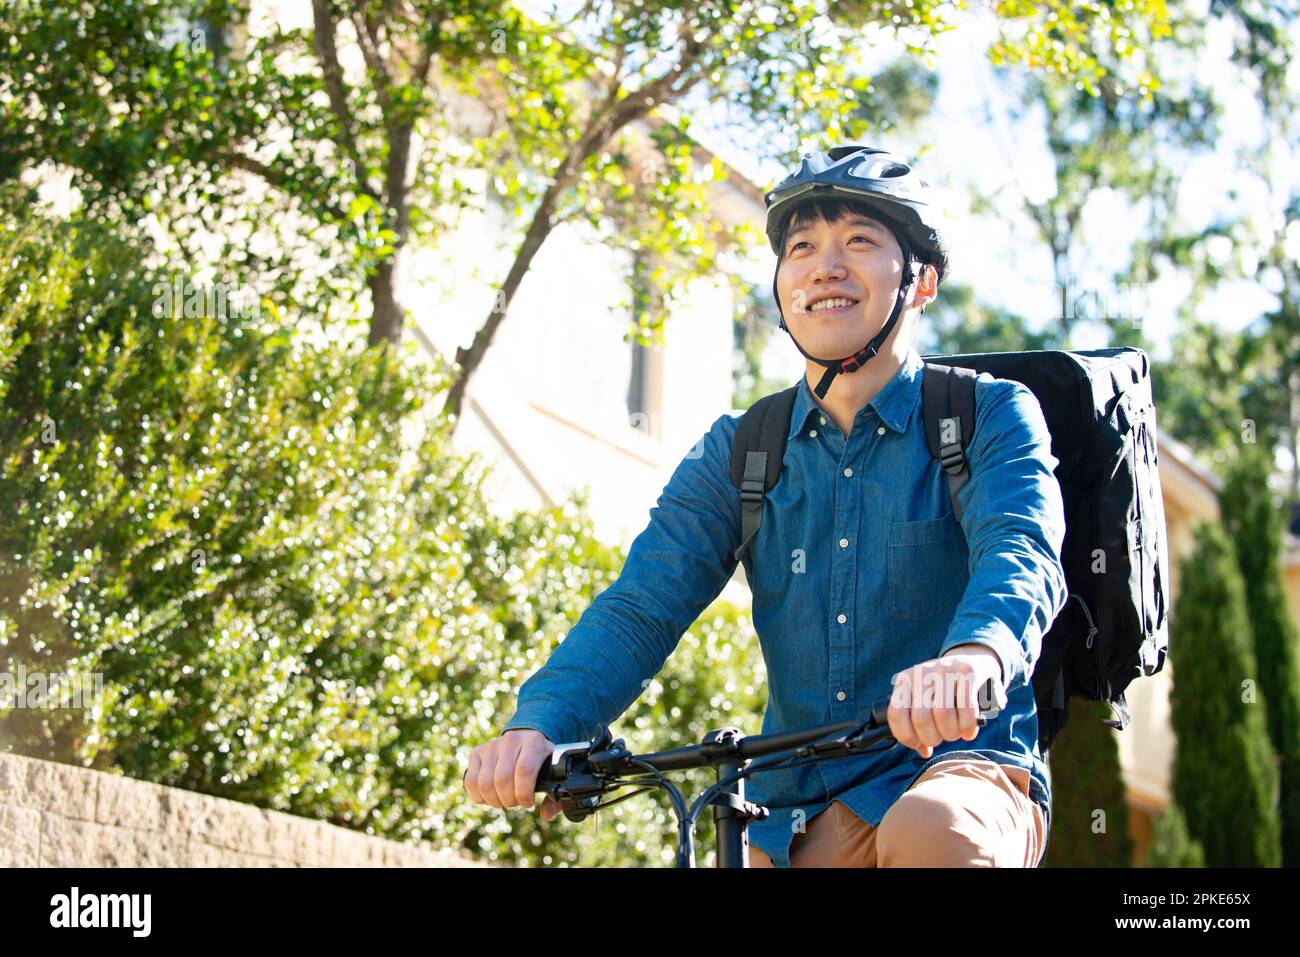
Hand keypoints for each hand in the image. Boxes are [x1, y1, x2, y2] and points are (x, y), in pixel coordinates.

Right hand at [463, 728, 563, 821]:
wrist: (525, 737)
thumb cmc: (540, 760)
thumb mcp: (552, 772)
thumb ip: (554, 797)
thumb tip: (545, 814)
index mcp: (534, 742)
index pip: (524, 770)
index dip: (524, 793)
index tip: (528, 803)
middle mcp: (511, 740)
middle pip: (502, 779)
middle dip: (509, 800)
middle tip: (515, 803)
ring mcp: (492, 745)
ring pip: (485, 783)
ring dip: (494, 801)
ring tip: (504, 800)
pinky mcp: (477, 753)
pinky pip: (470, 781)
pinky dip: (478, 797)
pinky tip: (489, 798)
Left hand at [887, 644, 1006, 758]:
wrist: (973, 660)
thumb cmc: (945, 689)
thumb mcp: (925, 700)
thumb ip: (918, 725)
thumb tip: (922, 750)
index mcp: (905, 680)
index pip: (896, 714)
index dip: (907, 737)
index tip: (920, 743)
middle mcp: (922, 673)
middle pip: (921, 718)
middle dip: (932, 738)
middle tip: (941, 738)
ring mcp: (945, 669)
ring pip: (943, 713)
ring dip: (951, 733)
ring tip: (955, 734)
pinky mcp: (967, 671)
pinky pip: (966, 706)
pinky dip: (968, 725)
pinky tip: (969, 732)